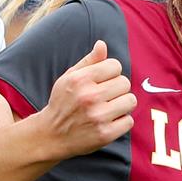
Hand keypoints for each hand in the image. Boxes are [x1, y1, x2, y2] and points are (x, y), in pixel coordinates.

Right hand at [37, 40, 131, 156]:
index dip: (110, 73)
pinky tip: (108, 122)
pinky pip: (129, 121)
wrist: (51, 135)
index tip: (102, 82)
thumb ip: (88, 61)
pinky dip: (121, 122)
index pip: (115, 65)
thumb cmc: (62, 103)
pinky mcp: (105, 134)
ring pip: (130, 101)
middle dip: (117, 89)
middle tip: (105, 97)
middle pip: (125, 82)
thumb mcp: (69, 78)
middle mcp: (89, 97)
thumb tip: (102, 44)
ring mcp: (98, 117)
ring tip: (108, 108)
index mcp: (80, 79)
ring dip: (122, 104)